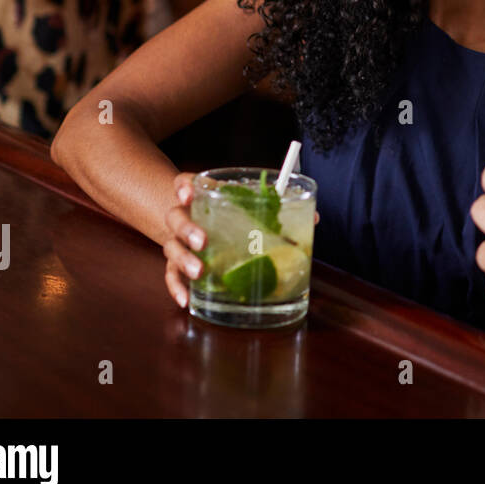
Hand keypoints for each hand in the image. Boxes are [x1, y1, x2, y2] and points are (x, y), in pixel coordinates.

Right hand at [163, 172, 320, 309]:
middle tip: (203, 240)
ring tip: (200, 272)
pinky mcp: (176, 263)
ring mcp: (178, 240)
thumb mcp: (250, 204)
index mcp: (202, 194)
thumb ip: (277, 208)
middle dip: (188, 228)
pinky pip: (171, 274)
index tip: (189, 193)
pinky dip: (177, 287)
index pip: (185, 183)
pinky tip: (187, 300)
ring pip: (172, 246)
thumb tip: (313, 218)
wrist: (200, 224)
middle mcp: (185, 214)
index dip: (185, 187)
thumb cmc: (232, 214)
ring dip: (184, 259)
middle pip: (176, 216)